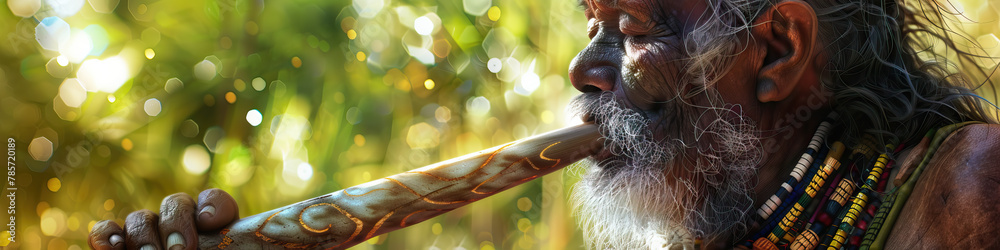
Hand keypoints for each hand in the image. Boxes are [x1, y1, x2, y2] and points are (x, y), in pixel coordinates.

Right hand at [88, 189, 239, 249]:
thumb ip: (226, 248)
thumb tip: (212, 228)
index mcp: (212, 226)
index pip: (215, 202)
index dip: (213, 206)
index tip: (209, 222)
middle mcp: (179, 222)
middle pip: (175, 204)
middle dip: (176, 224)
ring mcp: (148, 232)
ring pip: (140, 217)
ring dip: (144, 236)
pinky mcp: (119, 244)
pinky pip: (107, 231)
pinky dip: (106, 236)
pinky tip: (111, 249)